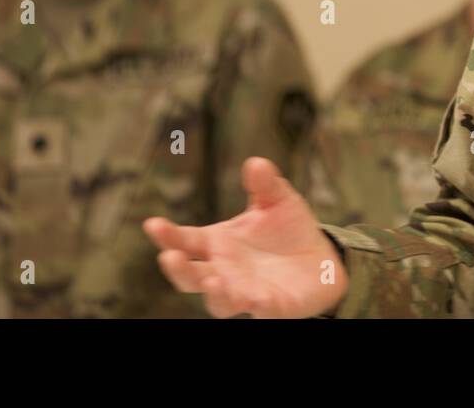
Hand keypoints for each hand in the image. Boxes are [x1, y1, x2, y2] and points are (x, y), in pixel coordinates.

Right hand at [143, 156, 348, 317]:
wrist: (319, 258)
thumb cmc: (287, 228)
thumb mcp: (277, 200)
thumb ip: (265, 184)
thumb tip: (256, 163)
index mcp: (217, 243)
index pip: (185, 241)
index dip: (168, 235)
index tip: (153, 223)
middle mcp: (224, 271)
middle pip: (191, 277)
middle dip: (179, 269)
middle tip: (170, 258)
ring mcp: (245, 292)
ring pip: (219, 302)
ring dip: (214, 294)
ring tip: (213, 282)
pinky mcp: (272, 307)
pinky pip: (261, 311)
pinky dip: (258, 306)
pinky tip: (259, 298)